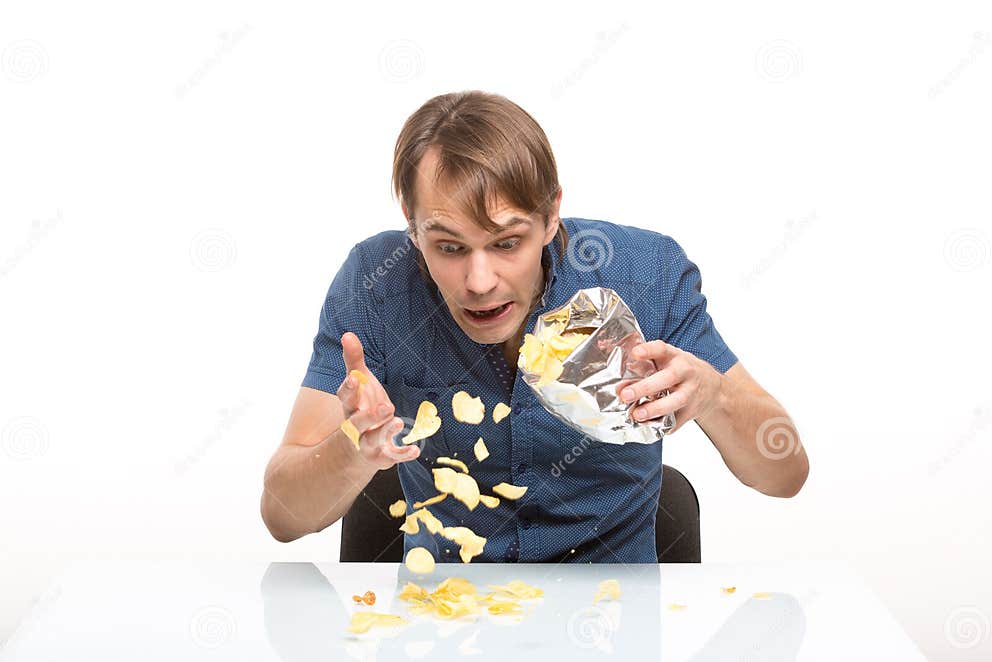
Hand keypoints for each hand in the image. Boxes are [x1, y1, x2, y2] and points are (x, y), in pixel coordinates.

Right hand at [336, 332, 419, 469]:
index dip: (348, 388)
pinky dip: (401, 454)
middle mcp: (355, 427)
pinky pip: (390, 456)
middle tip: (387, 406)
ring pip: (372, 440)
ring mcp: (367, 442)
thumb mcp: (360, 383)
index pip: (345, 398)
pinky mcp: (381, 455)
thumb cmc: (361, 406)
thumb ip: (354, 360)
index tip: (354, 378)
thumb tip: (347, 333)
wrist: (356, 446)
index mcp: (350, 407)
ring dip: (385, 432)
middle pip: (357, 422)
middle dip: (369, 416)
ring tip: (399, 422)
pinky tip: (415, 451)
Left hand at [618, 340, 722, 433]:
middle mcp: (685, 372)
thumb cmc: (682, 371)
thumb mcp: (669, 360)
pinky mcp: (692, 411)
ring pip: (675, 401)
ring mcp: (691, 392)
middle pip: (668, 378)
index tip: (635, 353)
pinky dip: (662, 426)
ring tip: (637, 414)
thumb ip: (647, 364)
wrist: (712, 388)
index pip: (662, 349)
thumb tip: (618, 376)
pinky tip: (647, 425)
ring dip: (654, 409)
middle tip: (625, 394)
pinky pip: (677, 420)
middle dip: (645, 387)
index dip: (648, 350)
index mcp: (675, 357)